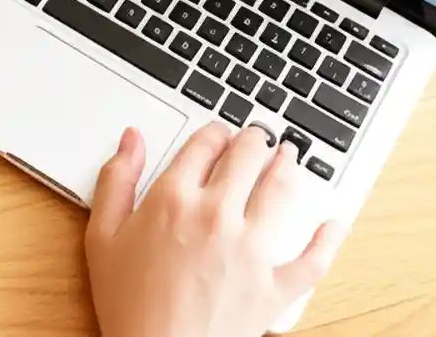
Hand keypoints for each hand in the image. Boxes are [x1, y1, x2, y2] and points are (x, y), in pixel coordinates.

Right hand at [85, 124, 347, 336]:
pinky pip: (313, 259)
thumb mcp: (101, 237)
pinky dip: (328, 239)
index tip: (217, 134)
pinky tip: (333, 223)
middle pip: (247, 156)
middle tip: (258, 137)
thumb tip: (131, 139)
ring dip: (288, 166)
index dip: (214, 131)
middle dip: (255, 139)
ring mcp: (251, 249)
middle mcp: (217, 215)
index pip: (204, 145)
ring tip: (290, 157)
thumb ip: (116, 181)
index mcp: (173, 200)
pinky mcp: (274, 285)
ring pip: (281, 190)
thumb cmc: (128, 304)